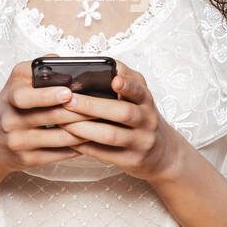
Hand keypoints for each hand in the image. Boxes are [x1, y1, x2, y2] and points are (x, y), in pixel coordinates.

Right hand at [0, 56, 91, 179]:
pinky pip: (59, 154)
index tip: (68, 92)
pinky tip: (91, 140)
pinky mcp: (28, 160)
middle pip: (50, 117)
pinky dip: (78, 147)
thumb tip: (64, 61)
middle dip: (79, 112)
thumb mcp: (16, 83)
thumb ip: (38, 69)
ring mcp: (19, 142)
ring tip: (103, 123)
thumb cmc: (10, 106)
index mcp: (10, 97)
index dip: (47, 95)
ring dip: (84, 131)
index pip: (25, 97)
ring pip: (59, 138)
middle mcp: (11, 120)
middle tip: (101, 107)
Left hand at [59, 60, 188, 183]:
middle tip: (68, 100)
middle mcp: (147, 120)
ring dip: (84, 128)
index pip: (139, 90)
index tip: (114, 79)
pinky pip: (105, 154)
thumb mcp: (140, 99)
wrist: (163, 153)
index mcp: (146, 100)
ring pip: (111, 135)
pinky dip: (85, 146)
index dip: (128, 85)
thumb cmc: (142, 119)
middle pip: (122, 112)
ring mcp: (141, 141)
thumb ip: (124, 82)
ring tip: (63, 121)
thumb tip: (93, 66)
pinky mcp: (132, 160)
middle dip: (92, 106)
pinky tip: (69, 139)